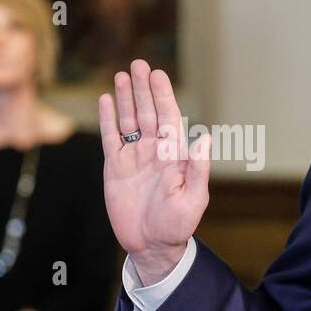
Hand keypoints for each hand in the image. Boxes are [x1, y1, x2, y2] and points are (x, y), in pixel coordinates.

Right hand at [98, 59, 210, 284]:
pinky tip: (106, 101)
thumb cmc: (177, 225)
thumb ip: (198, 169)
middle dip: (143, 88)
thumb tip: (205, 138)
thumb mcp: (193, 199)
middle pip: (147, 112)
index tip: (157, 74)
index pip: (167, 117)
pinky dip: (108, 119)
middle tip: (138, 64)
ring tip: (122, 75)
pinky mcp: (115, 168)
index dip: (162, 95)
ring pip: (129, 120)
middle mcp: (153, 151)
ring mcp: (133, 157)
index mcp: (173, 154)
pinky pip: (110, 138)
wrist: (151, 245)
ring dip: (126, 98)